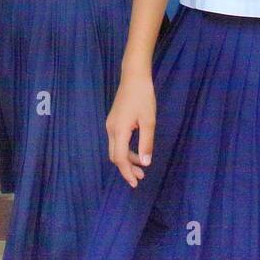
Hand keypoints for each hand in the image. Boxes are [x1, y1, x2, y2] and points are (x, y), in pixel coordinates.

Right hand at [106, 69, 156, 187]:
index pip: (119, 158)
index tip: (136, 183)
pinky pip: (117, 141)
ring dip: (127, 159)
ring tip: (142, 166)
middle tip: (141, 177)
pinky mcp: (114, 120)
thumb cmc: (143, 97)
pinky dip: (125, 149)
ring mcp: (111, 124)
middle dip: (127, 168)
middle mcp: (111, 129)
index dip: (127, 172)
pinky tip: (137, 150)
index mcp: (119, 130)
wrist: (134, 76)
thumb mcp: (149, 121)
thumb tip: (145, 163)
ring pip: (116, 149)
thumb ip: (146, 142)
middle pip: (115, 156)